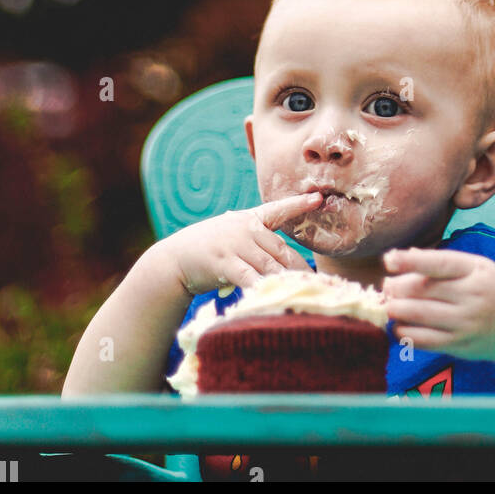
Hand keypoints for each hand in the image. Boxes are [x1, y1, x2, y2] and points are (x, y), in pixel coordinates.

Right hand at [159, 193, 323, 295]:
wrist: (175, 258)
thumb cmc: (209, 248)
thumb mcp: (233, 235)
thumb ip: (256, 243)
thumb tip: (282, 265)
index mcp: (250, 218)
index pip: (279, 210)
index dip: (299, 204)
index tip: (319, 197)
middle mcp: (246, 228)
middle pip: (281, 250)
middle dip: (300, 268)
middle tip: (317, 282)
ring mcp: (236, 245)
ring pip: (270, 266)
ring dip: (287, 281)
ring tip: (304, 292)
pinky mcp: (225, 263)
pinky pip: (250, 278)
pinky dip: (263, 288)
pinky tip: (273, 296)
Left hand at [382, 247, 494, 365]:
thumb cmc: (490, 288)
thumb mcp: (476, 266)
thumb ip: (443, 262)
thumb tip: (403, 258)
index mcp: (475, 271)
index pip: (440, 264)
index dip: (411, 261)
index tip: (389, 259)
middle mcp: (472, 297)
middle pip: (424, 290)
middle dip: (398, 288)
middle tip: (385, 286)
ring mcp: (466, 323)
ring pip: (421, 316)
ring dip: (397, 311)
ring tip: (388, 306)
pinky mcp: (460, 346)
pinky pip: (426, 341)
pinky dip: (406, 334)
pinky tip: (398, 327)